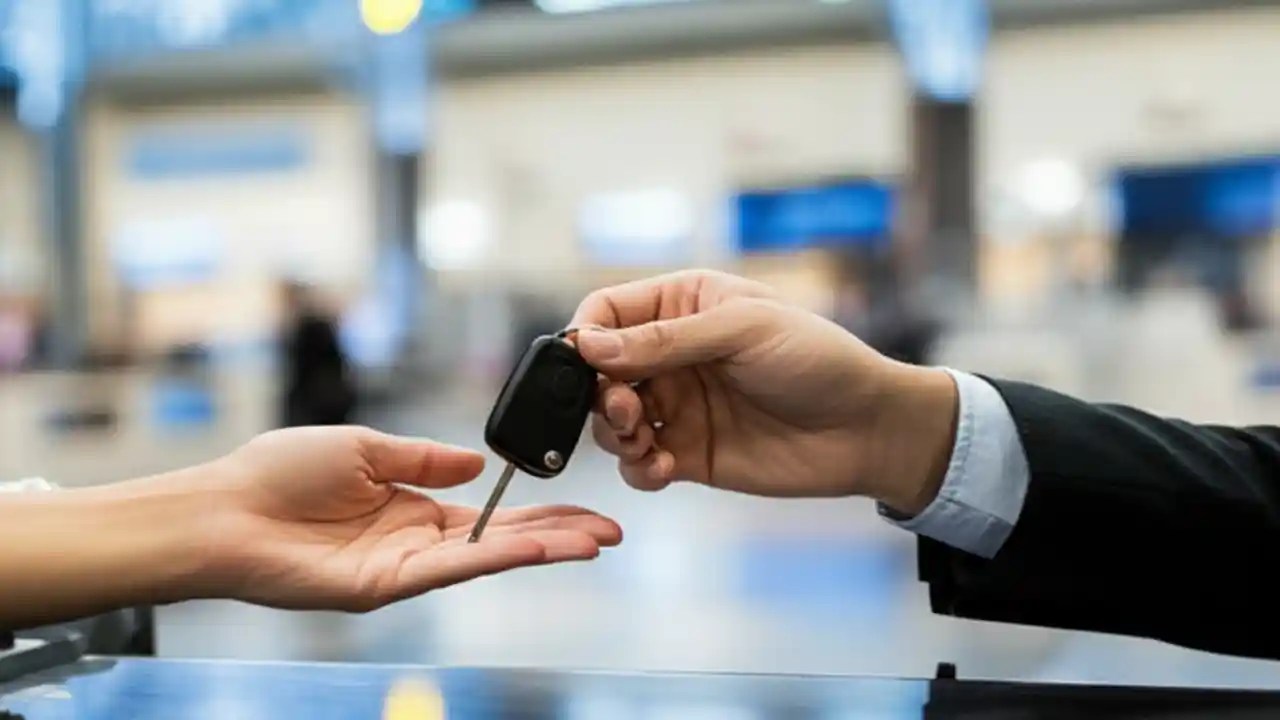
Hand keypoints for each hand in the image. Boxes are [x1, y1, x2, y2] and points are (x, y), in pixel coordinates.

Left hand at [202, 427, 621, 611]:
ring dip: (544, 550)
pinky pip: (452, 568)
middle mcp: (417, 542)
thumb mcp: (365, 446)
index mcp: (414, 507)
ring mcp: (404, 568)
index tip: (585, 504)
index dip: (540, 509)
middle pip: (504, 540)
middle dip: (560, 535)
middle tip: (613, 532)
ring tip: (594, 541)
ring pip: (488, 558)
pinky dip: (498, 557)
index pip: (492, 513)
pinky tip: (538, 548)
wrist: (223, 507)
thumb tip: (480, 461)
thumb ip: (425, 458)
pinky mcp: (384, 586)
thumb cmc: (278, 473)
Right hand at [570, 270, 956, 513]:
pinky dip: (637, 469)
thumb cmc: (819, 360)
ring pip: (611, 420)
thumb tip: (589, 345)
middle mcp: (674, 354)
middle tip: (626, 409)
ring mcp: (679, 406)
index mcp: (684, 304)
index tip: (583, 362)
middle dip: (599, 392)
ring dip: (615, 432)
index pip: (608, 310)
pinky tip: (661, 468)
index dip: (586, 334)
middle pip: (600, 371)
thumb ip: (665, 339)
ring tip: (643, 439)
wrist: (869, 430)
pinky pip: (639, 465)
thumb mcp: (743, 330)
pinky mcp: (689, 454)